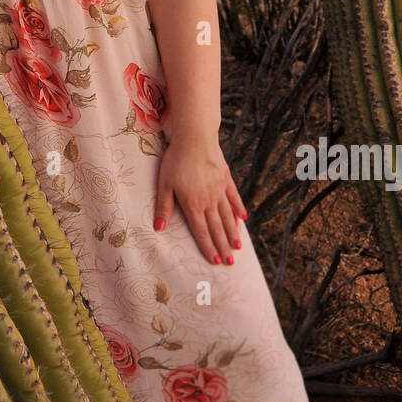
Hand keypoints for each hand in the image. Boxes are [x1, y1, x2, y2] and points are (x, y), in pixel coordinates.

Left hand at [153, 139, 246, 264]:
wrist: (195, 138)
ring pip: (228, 216)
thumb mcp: (164, 184)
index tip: (215, 261)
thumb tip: (159, 228)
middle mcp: (209, 201)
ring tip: (238, 247)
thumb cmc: (176, 160)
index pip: (201, 232)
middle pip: (217, 228)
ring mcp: (220, 190)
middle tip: (231, 263)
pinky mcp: (226, 179)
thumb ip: (164, 207)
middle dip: (223, 247)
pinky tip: (243, 219)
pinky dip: (239, 210)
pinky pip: (234, 198)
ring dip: (233, 233)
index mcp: (193, 205)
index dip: (208, 247)